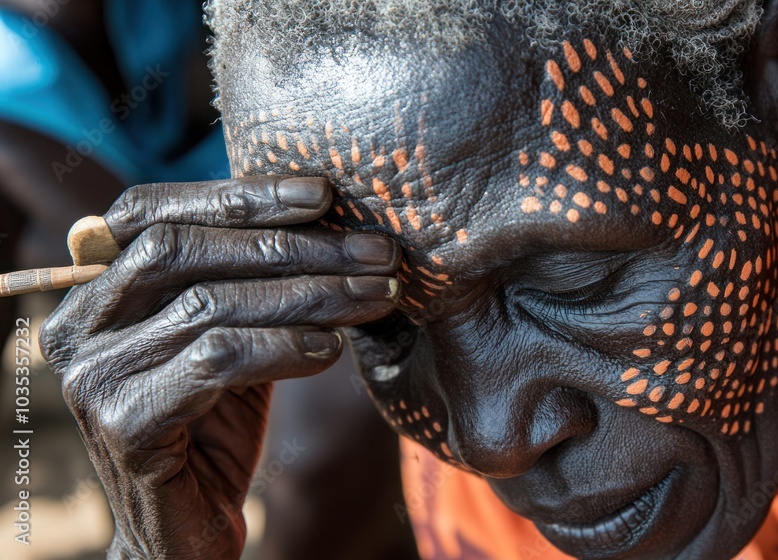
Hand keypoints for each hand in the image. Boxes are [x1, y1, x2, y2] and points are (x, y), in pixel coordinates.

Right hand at [39, 176, 400, 558]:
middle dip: (294, 246)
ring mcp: (94, 377)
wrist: (186, 525)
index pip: (154, 212)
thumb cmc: (214, 421)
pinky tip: (332, 349)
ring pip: (211, 304)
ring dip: (310, 295)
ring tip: (375, 296)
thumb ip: (249, 283)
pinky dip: (283, 347)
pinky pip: (216, 361)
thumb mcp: (230, 337)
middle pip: (184, 251)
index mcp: (95, 289)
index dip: (238, 196)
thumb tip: (331, 218)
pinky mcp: (125, 424)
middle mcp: (79, 325)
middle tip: (377, 252)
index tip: (322, 193)